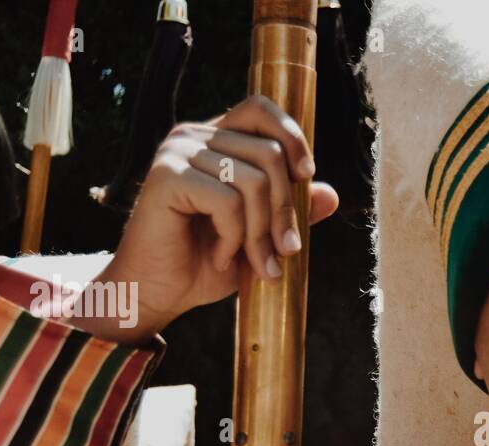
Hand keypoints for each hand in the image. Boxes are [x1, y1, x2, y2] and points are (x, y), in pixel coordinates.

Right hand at [88, 95, 339, 343]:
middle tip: (281, 254)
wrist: (156, 292)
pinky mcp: (167, 176)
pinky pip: (228, 202)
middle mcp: (193, 136)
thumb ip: (291, 212)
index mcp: (215, 139)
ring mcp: (177, 152)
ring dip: (261, 233)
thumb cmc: (205, 262)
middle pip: (269, 155)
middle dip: (284, 212)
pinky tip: (221, 257)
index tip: (306, 176)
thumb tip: (331, 195)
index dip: (291, 136)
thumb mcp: (259, 237)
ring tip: (253, 263)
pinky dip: (234, 238)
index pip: (259, 109)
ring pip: (254, 181)